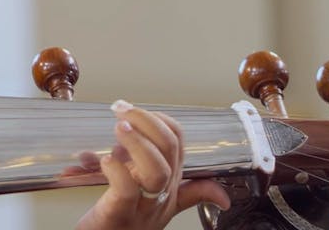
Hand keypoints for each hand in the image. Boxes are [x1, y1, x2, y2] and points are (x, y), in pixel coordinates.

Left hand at [75, 100, 229, 229]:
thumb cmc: (125, 224)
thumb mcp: (160, 207)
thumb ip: (188, 194)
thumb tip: (223, 196)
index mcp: (168, 186)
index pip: (179, 144)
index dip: (163, 121)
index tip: (136, 111)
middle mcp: (161, 196)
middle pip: (172, 151)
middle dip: (149, 122)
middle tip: (122, 110)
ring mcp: (143, 207)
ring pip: (157, 171)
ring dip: (138, 143)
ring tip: (119, 128)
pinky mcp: (119, 216)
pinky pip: (127, 191)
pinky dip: (117, 171)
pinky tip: (105, 161)